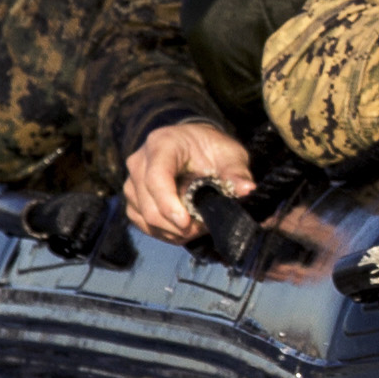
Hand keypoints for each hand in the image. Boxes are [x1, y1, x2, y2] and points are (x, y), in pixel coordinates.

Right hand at [122, 118, 251, 243]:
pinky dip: (165, 233)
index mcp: (161, 144)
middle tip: (204, 228)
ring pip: (145, 218)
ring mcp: (131, 182)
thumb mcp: (229, 153)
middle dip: (176, 225)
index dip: (169, 203)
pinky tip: (185, 230)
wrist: (191, 144)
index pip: (156, 177)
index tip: (187, 223)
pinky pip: (143, 225)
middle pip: (149, 205)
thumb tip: (247, 190)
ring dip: (172, 231)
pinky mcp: (133, 200)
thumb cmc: (210, 147)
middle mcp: (139, 162)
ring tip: (199, 227)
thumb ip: (236, 172)